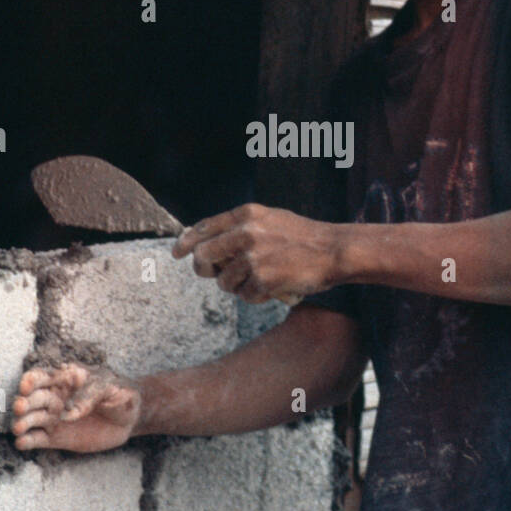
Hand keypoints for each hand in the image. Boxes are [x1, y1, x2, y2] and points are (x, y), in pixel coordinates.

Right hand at [12, 364, 140, 452]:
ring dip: (22, 422)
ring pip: (31, 419)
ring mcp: (54, 418)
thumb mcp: (111, 387)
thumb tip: (70, 411)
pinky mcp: (56, 438)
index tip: (26, 385)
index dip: (31, 379)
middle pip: (33, 399)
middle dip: (24, 402)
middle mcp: (54, 397)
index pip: (42, 376)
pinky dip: (27, 441)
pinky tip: (22, 443)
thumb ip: (91, 394)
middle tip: (20, 407)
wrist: (130, 418)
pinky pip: (37, 439)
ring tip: (19, 428)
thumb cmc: (120, 394)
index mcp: (65, 379)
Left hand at [170, 202, 340, 304]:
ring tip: (257, 278)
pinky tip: (270, 287)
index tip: (177, 253)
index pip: (204, 228)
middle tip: (214, 274)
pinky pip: (244, 295)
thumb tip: (210, 242)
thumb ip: (242, 227)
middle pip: (204, 257)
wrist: (333, 250)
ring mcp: (253, 257)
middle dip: (204, 269)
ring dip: (236, 285)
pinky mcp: (262, 279)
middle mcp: (246, 234)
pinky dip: (255, 296)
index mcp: (247, 215)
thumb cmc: (303, 236)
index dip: (186, 242)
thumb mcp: (271, 218)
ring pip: (224, 281)